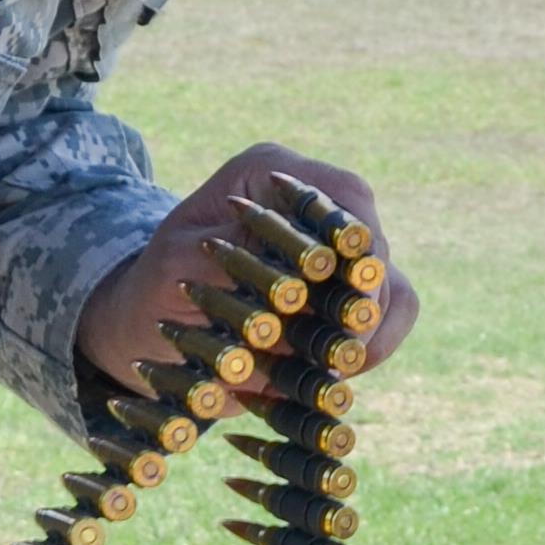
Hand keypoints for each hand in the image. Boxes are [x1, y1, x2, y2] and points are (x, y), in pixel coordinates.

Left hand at [75, 142, 417, 395]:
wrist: (151, 317)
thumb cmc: (159, 280)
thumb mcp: (180, 262)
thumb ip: (240, 265)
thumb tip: (302, 291)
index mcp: (272, 173)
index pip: (344, 196)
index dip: (358, 244)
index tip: (350, 293)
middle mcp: (314, 206)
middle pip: (374, 246)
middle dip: (365, 300)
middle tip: (343, 346)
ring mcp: (337, 254)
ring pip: (393, 288)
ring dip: (374, 330)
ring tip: (342, 365)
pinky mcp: (345, 297)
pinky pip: (387, 321)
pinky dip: (373, 348)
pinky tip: (344, 370)